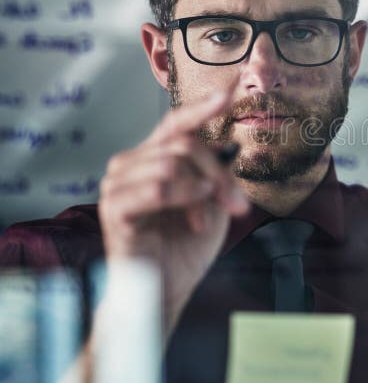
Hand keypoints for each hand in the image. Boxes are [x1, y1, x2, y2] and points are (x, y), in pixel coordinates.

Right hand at [98, 93, 249, 330]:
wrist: (167, 289)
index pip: (176, 122)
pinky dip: (184, 196)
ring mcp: (118, 183)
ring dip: (203, 191)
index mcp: (155, 157)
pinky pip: (156, 188)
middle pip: (184, 144)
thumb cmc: (186, 247)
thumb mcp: (213, 202)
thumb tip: (231, 143)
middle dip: (218, 172)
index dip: (203, 107)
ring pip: (172, 163)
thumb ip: (217, 172)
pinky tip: (195, 215)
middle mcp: (132, 163)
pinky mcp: (114, 208)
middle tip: (238, 204)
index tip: (230, 93)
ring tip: (206, 219)